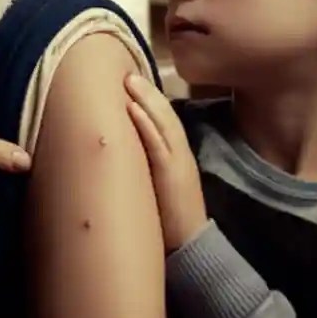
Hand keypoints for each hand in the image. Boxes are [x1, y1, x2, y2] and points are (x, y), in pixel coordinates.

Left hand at [123, 73, 207, 252]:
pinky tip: (132, 108)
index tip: (132, 82)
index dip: (150, 100)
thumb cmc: (171, 219)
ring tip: (128, 80)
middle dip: (146, 92)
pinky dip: (145, 123)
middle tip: (126, 71)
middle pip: (164, 114)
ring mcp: (178, 163)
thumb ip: (148, 166)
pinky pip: (157, 144)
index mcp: (178, 156)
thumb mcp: (159, 185)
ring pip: (163, 122)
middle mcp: (180, 154)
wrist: (192, 246)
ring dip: (145, 99)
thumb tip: (125, 151)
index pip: (165, 120)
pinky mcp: (171, 175)